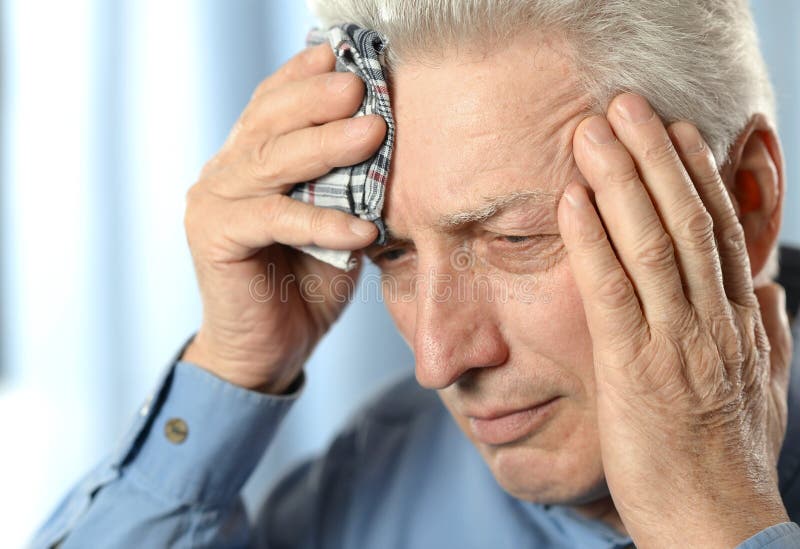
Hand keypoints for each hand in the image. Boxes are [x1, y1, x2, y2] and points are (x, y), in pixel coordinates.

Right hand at [182, 44, 385, 392]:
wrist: (271, 348)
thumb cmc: (306, 281)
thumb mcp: (336, 222)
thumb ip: (346, 183)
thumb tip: (383, 137)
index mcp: (250, 160)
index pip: (274, 105)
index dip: (305, 77)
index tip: (342, 55)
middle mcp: (224, 173)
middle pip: (269, 123)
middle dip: (318, 101)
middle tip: (361, 87)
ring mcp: (212, 202)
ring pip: (270, 163)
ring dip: (324, 147)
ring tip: (371, 133)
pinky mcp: (213, 238)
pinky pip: (274, 220)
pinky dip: (320, 223)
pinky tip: (360, 230)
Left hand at [557, 93, 791, 547]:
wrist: (719, 527)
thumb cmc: (731, 461)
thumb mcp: (765, 390)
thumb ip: (771, 335)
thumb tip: (771, 291)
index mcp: (740, 323)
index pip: (721, 232)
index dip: (696, 176)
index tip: (674, 133)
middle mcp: (712, 321)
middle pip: (686, 220)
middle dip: (653, 156)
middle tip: (624, 106)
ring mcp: (674, 341)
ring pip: (651, 242)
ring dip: (620, 180)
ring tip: (594, 131)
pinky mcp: (633, 369)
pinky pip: (611, 291)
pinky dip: (591, 241)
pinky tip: (572, 200)